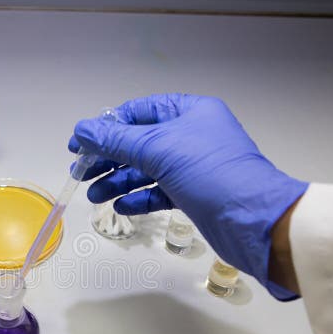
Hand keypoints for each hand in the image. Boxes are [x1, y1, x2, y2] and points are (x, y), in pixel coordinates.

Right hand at [69, 93, 307, 299]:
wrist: (253, 221)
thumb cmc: (211, 174)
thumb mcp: (159, 150)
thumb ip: (117, 140)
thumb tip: (82, 130)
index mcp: (190, 112)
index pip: (139, 112)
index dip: (107, 126)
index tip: (79, 145)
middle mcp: (192, 135)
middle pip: (140, 142)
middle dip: (109, 158)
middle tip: (81, 173)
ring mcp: (194, 166)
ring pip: (147, 169)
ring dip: (119, 181)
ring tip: (94, 195)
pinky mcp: (195, 195)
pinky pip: (159, 192)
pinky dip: (139, 198)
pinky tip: (121, 206)